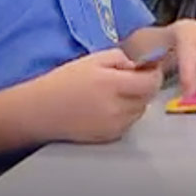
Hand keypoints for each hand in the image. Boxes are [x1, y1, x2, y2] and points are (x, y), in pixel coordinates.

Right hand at [34, 48, 162, 143]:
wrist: (40, 111)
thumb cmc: (64, 81)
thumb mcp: (93, 59)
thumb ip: (120, 58)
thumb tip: (138, 66)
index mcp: (113, 85)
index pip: (151, 83)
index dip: (154, 73)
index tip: (149, 67)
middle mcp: (117, 109)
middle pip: (148, 98)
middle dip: (144, 86)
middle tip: (131, 78)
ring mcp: (114, 126)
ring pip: (140, 111)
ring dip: (136, 100)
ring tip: (116, 93)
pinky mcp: (109, 137)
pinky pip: (128, 123)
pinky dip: (125, 114)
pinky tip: (108, 106)